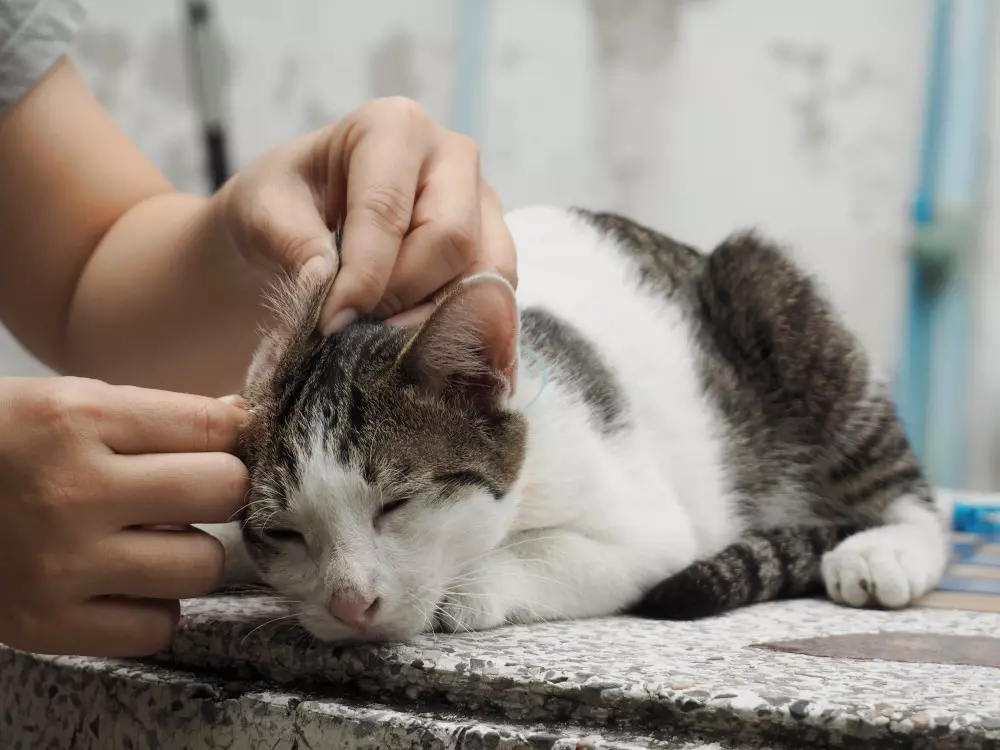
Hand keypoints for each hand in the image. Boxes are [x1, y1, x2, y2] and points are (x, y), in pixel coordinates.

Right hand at [0, 377, 247, 656]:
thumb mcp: (65, 400)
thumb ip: (155, 414)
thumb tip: (240, 418)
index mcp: (78, 419)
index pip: (216, 428)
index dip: (235, 435)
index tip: (224, 443)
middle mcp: (72, 493)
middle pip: (223, 493)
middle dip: (220, 489)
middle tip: (190, 492)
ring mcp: (60, 566)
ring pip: (202, 566)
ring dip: (191, 552)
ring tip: (153, 539)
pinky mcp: (45, 626)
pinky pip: (156, 627)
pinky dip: (153, 607)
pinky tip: (125, 581)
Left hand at [214, 96, 515, 333]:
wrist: (309, 215)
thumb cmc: (286, 202)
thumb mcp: (262, 207)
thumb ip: (290, 239)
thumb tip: (326, 283)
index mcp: (393, 127)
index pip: (387, 209)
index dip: (363, 274)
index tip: (332, 323)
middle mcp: (453, 156)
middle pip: (451, 238)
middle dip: (402, 296)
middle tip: (358, 330)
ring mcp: (483, 203)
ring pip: (484, 272)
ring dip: (437, 319)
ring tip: (388, 346)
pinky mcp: (495, 246)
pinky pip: (497, 297)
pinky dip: (467, 331)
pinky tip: (432, 355)